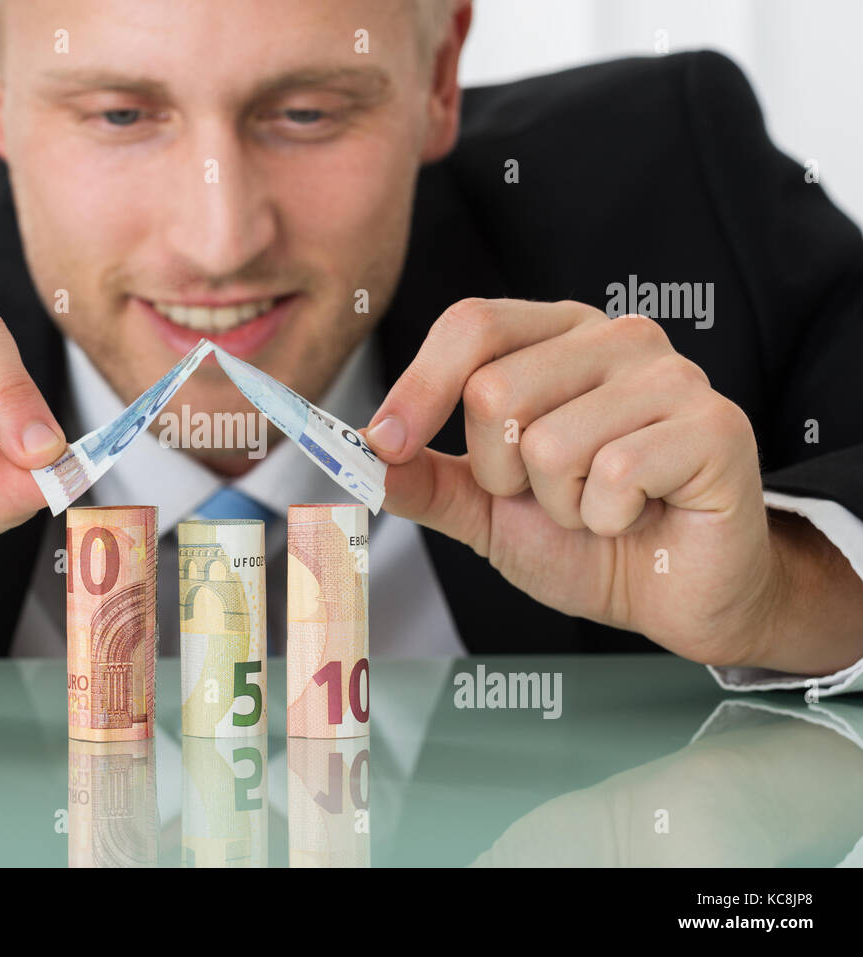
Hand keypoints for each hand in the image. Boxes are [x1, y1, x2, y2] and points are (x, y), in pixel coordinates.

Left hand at [365, 298, 861, 670]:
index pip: (470, 326)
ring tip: (597, 507)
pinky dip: (606, 518)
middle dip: (501, 475)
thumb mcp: (481, 508)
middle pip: (496, 391)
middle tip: (550, 496)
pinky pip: (614, 472)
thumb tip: (353, 451)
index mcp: (556, 337)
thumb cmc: (585, 536)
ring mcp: (672, 376)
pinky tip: (635, 515)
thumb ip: (421, 476)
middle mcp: (615, 339)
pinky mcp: (715, 426)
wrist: (672, 592)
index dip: (418, 388)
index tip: (386, 443)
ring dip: (558, 505)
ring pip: (549, 442)